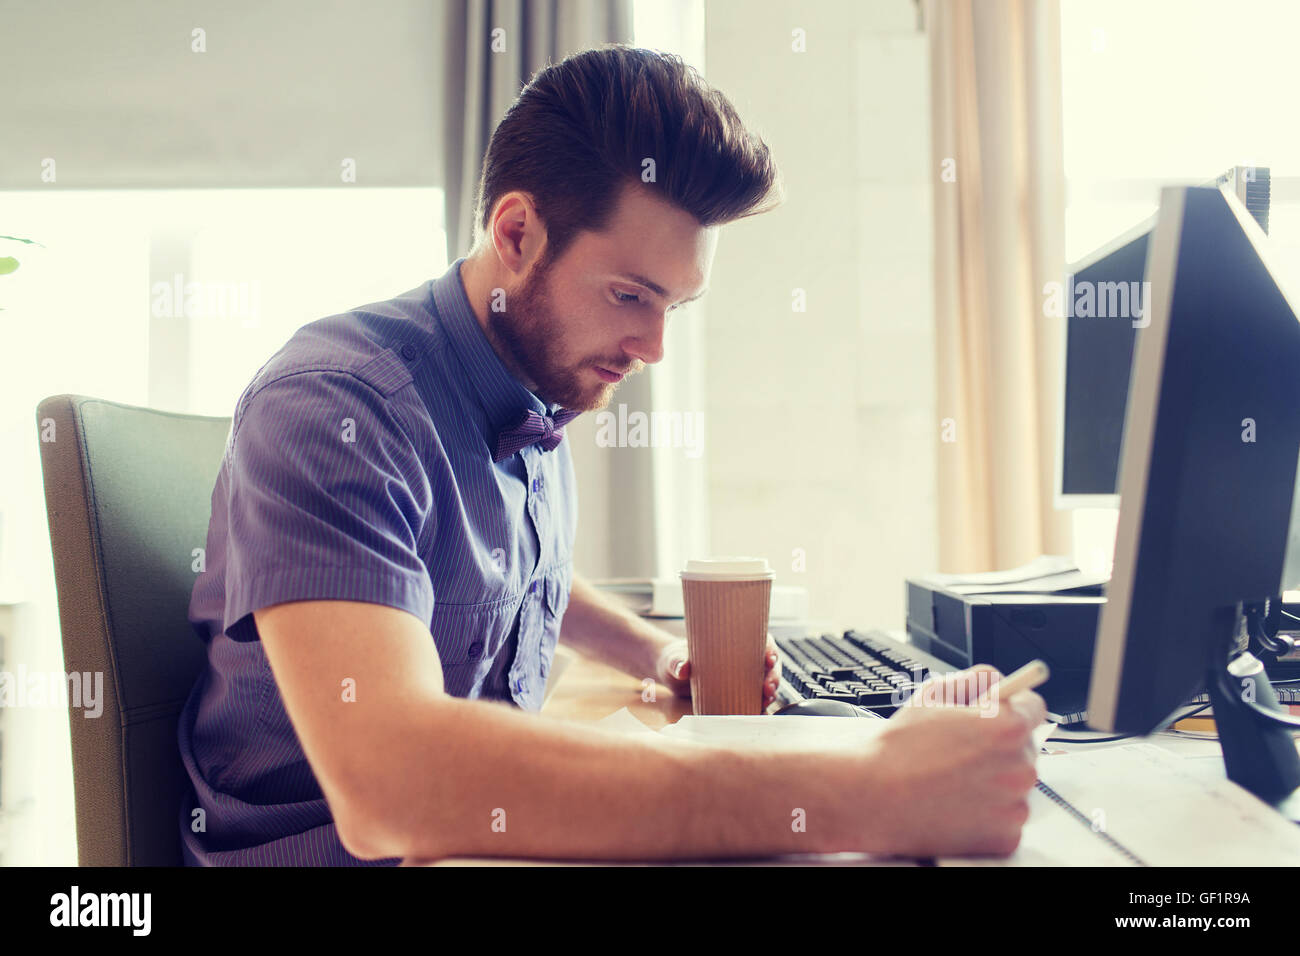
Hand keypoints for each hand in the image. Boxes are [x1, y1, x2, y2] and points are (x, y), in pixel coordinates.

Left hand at [653, 633, 781, 709]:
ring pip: (765, 681)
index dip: (770, 648)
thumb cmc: (674, 659)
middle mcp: (742, 657)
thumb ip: (677, 662)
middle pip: (768, 664)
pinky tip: (760, 710)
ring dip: (771, 691)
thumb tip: (683, 669)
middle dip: (773, 675)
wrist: (670, 675)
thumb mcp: (674, 659)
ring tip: (766, 700)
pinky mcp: (737, 692)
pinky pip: (754, 697)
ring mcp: (741, 675)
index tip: (769, 658)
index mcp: (733, 641)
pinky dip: (760, 704)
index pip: (760, 640)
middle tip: (768, 687)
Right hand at [860, 665, 1046, 857]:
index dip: (1014, 706)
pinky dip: (988, 814)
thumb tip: (997, 680)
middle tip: (962, 751)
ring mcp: (1015, 806)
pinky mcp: (1006, 838)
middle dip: (1000, 746)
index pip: (1035, 707)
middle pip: (1025, 748)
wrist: (873, 797)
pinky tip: (956, 804)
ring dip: (995, 781)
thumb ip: (974, 680)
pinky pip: (1007, 819)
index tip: (1002, 714)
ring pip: (1015, 785)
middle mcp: (1020, 767)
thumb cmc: (898, 748)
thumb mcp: (932, 694)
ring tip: (953, 780)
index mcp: (1007, 727)